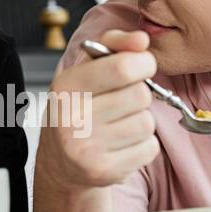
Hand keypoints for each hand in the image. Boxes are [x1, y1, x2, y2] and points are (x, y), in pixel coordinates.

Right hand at [36, 28, 159, 189]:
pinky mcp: (105, 171)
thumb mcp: (86, 69)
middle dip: (139, 95)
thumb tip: (142, 40)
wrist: (61, 161)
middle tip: (122, 101)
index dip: (143, 63)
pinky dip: (143, 145)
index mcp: (67, 87)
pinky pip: (149, 148)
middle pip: (141, 96)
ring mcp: (88, 149)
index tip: (140, 67)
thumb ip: (114, 44)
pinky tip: (121, 144)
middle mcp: (72, 119)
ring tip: (119, 124)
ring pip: (147, 123)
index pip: (123, 67)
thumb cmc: (78, 108)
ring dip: (140, 121)